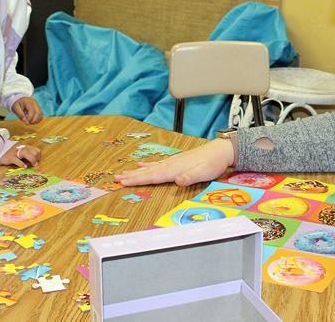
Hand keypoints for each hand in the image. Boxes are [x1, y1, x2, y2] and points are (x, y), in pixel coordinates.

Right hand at [0, 144, 40, 167]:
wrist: (0, 152)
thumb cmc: (12, 154)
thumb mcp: (21, 153)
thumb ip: (28, 155)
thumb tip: (36, 162)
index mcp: (25, 147)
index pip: (37, 150)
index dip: (38, 156)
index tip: (37, 161)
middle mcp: (22, 148)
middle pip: (33, 151)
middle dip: (36, 158)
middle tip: (35, 164)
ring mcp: (16, 152)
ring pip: (27, 153)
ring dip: (32, 160)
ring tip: (32, 165)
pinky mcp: (10, 157)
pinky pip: (17, 160)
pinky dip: (22, 164)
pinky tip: (24, 167)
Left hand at [11, 97, 42, 124]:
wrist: (20, 98)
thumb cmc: (17, 103)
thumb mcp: (15, 108)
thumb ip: (20, 114)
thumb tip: (25, 121)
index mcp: (29, 102)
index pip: (32, 111)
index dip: (30, 118)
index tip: (26, 123)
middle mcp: (35, 103)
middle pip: (38, 113)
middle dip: (34, 120)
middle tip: (28, 123)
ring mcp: (38, 105)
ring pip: (41, 114)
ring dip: (36, 120)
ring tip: (30, 122)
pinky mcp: (38, 108)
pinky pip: (41, 115)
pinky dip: (37, 119)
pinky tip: (32, 121)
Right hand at [115, 138, 233, 186]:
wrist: (219, 150)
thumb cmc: (213, 163)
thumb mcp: (205, 172)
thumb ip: (190, 177)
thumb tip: (178, 181)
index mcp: (174, 169)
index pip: (152, 176)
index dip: (136, 180)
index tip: (122, 182)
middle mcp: (170, 164)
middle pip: (147, 172)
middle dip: (131, 176)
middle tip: (115, 179)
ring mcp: (172, 162)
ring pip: (149, 168)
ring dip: (135, 171)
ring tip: (122, 173)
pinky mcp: (175, 161)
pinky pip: (156, 164)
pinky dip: (147, 165)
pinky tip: (141, 164)